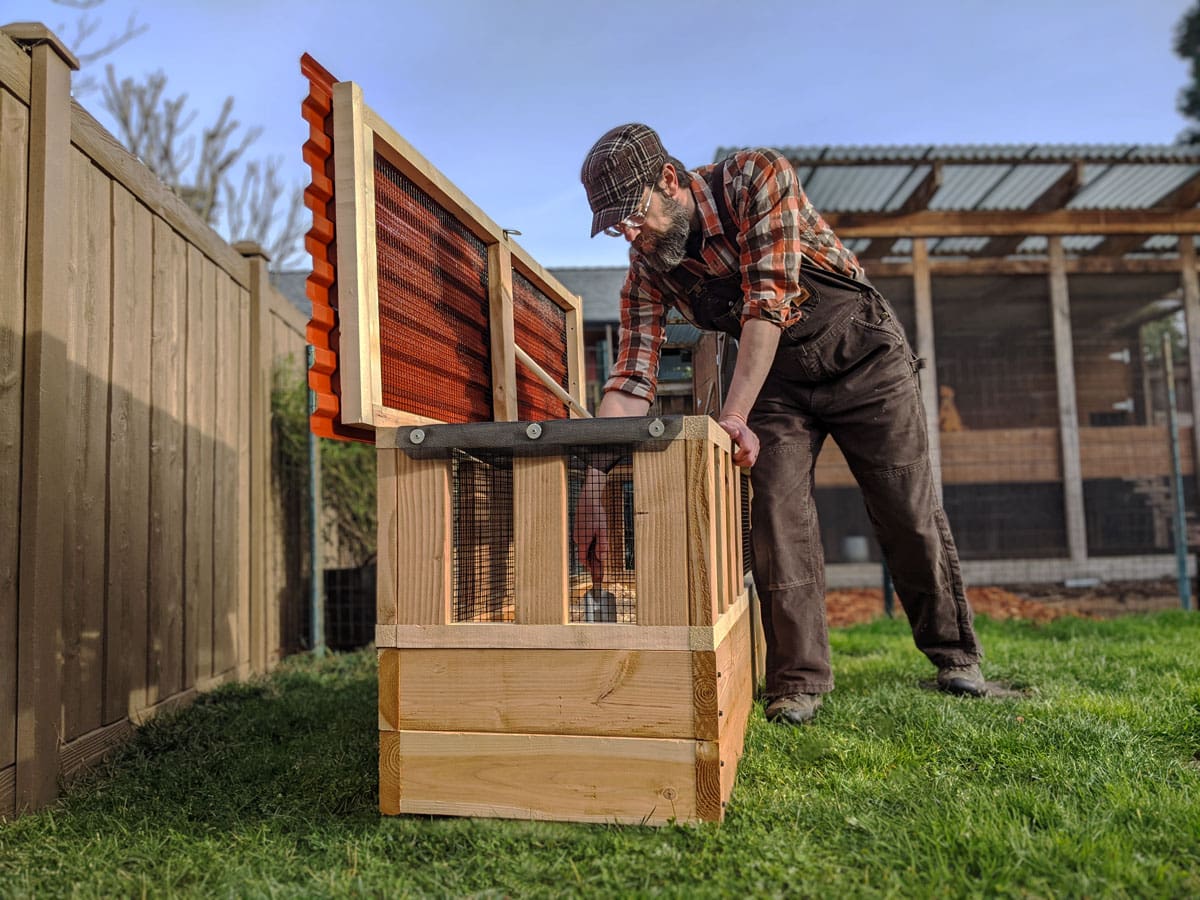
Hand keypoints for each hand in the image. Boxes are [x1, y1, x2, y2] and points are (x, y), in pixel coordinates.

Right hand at [573, 468, 608, 582]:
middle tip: (600, 577)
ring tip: (600, 563)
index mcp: (582, 541)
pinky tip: (597, 548)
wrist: (588, 499)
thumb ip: (602, 545)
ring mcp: (577, 535)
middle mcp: (577, 539)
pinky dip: (591, 549)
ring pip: (585, 550)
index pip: (583, 561)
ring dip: (592, 557)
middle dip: (592, 566)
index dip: (590, 569)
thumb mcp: (602, 530)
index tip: (597, 578)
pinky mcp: (579, 531)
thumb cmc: (596, 514)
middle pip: (584, 557)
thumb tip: (601, 559)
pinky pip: (585, 544)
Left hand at [718, 413, 758, 466]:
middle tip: (732, 459)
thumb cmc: (728, 425)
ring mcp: (756, 445)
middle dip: (740, 462)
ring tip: (735, 457)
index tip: (732, 455)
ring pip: (752, 461)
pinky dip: (745, 460)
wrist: (736, 421)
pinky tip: (739, 456)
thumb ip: (729, 429)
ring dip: (743, 462)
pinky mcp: (756, 448)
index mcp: (746, 436)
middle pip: (750, 459)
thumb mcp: (725, 425)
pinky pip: (752, 459)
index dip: (738, 456)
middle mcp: (753, 440)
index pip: (746, 449)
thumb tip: (736, 433)